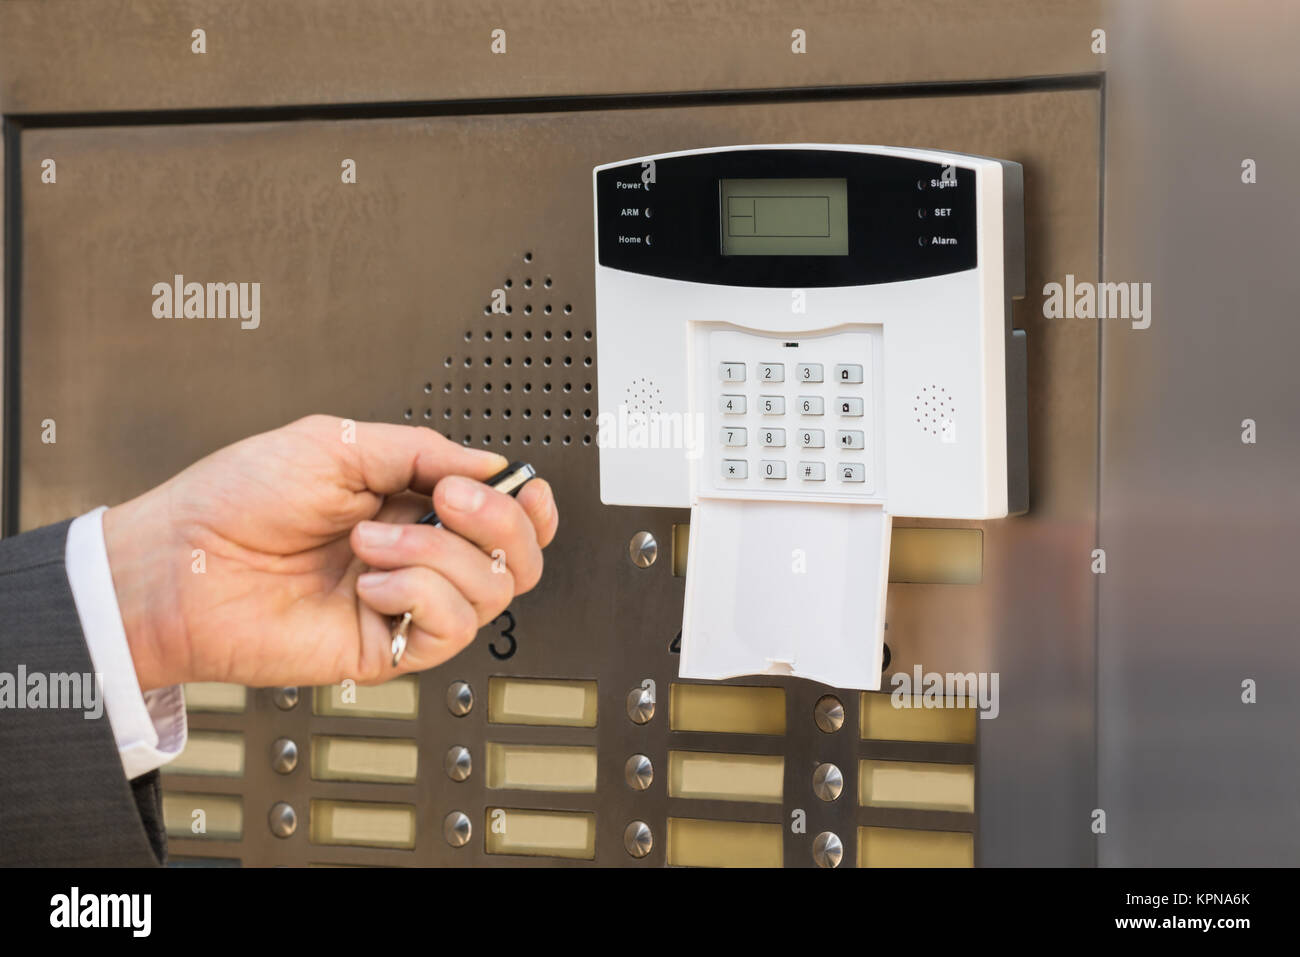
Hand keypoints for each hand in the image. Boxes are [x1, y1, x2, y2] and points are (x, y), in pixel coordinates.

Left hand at [102, 415, 557, 689]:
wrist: (180, 564)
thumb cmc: (235, 499)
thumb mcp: (336, 443)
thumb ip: (422, 451)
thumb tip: (492, 466)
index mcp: (412, 501)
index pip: (506, 513)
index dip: (530, 505)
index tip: (523, 487)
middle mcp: (418, 554)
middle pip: (518, 556)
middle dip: (496, 522)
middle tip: (444, 501)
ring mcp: (406, 603)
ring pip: (491, 591)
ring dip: (434, 556)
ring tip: (369, 543)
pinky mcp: (389, 648)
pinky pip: (448, 628)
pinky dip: (416, 595)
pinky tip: (369, 584)